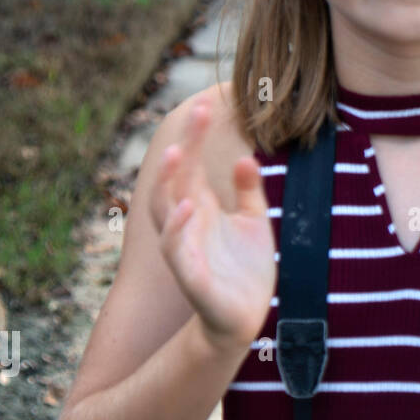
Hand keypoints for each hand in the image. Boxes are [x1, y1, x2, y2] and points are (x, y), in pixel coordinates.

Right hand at [149, 94, 276, 350]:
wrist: (245, 315)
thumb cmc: (245, 266)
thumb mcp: (254, 221)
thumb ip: (249, 190)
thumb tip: (248, 157)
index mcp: (202, 207)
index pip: (194, 165)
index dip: (198, 136)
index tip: (208, 104)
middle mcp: (188, 224)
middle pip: (176, 179)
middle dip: (185, 147)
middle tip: (197, 115)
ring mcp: (186, 248)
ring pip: (166, 212)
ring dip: (170, 183)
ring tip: (181, 154)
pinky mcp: (192, 277)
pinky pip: (178, 251)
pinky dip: (179, 229)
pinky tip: (189, 208)